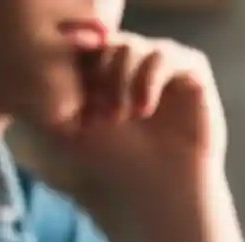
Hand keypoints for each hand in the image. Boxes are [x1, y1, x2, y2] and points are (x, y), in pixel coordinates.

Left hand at [56, 33, 227, 191]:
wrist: (159, 195)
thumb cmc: (112, 170)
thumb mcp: (67, 130)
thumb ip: (53, 94)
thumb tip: (53, 62)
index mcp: (104, 80)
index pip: (85, 50)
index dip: (76, 67)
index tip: (76, 104)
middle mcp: (134, 73)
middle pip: (106, 43)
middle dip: (97, 74)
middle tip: (96, 114)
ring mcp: (163, 72)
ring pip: (132, 46)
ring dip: (120, 77)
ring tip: (121, 117)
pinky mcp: (191, 75)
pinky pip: (166, 54)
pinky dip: (149, 76)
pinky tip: (144, 109)